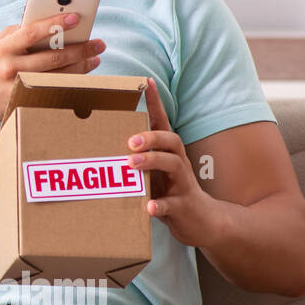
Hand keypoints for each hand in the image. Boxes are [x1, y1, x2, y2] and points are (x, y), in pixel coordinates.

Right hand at [0, 13, 104, 124]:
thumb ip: (18, 34)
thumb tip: (51, 25)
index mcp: (3, 49)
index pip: (32, 32)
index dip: (55, 24)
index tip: (76, 17)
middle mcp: (10, 68)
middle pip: (52, 57)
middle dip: (80, 49)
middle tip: (98, 43)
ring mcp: (18, 87)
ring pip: (57, 76)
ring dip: (81, 66)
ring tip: (95, 58)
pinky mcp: (25, 102)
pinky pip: (53, 90)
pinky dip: (70, 81)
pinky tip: (82, 74)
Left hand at [126, 77, 220, 246]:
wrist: (203, 222)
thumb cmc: (170, 192)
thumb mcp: (153, 172)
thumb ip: (135, 158)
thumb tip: (102, 141)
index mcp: (168, 153)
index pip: (162, 122)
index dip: (155, 102)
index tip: (145, 82)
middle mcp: (178, 163)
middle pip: (170, 140)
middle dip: (150, 137)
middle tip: (129, 141)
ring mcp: (183, 184)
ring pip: (173, 166)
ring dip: (152, 162)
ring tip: (131, 163)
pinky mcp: (184, 206)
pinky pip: (172, 205)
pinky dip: (160, 205)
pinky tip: (148, 206)